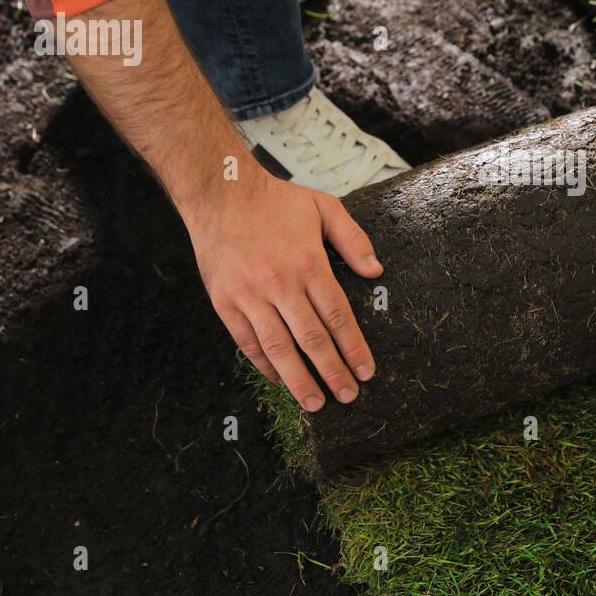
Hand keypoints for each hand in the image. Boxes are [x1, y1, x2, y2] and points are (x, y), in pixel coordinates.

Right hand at [184, 171, 381, 411]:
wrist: (220, 192)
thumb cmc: (274, 200)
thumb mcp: (323, 207)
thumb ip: (353, 239)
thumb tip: (376, 271)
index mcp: (308, 263)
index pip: (337, 316)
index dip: (353, 348)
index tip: (366, 371)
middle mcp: (280, 283)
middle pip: (312, 339)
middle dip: (332, 372)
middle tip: (347, 396)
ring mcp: (249, 295)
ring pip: (278, 348)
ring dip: (299, 380)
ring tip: (315, 403)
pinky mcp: (224, 302)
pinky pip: (247, 342)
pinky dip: (264, 365)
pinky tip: (280, 379)